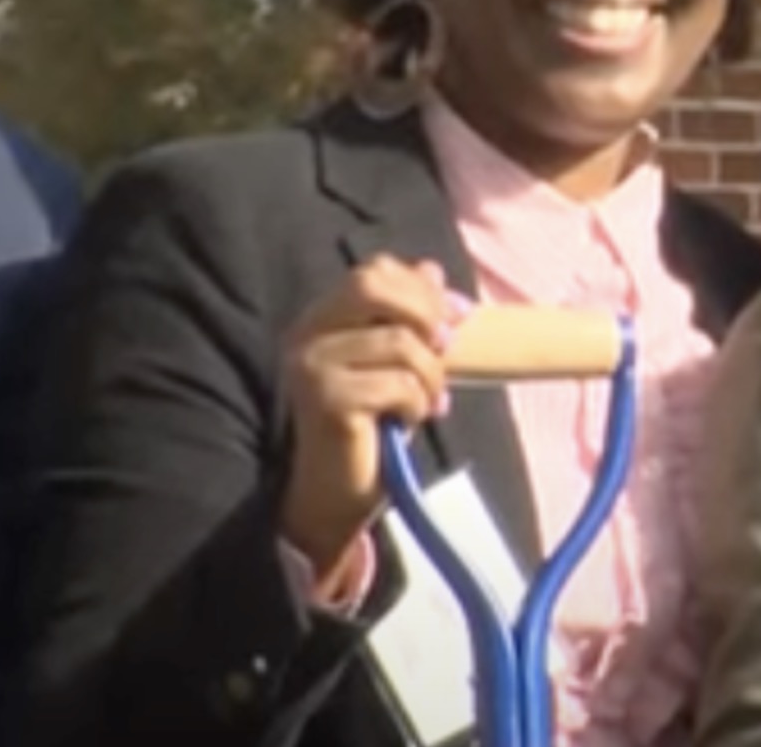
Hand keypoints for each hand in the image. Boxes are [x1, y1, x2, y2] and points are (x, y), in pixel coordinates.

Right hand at [278, 257, 455, 573]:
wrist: (340, 491)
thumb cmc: (372, 424)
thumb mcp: (398, 362)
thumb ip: (411, 316)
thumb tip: (432, 270)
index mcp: (320, 318)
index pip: (374, 271)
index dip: (422, 289)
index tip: (455, 318)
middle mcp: (305, 335)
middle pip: (373, 286)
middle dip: (425, 315)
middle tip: (444, 350)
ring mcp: (310, 366)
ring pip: (399, 341)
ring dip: (431, 375)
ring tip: (429, 401)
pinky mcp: (325, 400)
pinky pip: (398, 383)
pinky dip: (418, 403)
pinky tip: (407, 421)